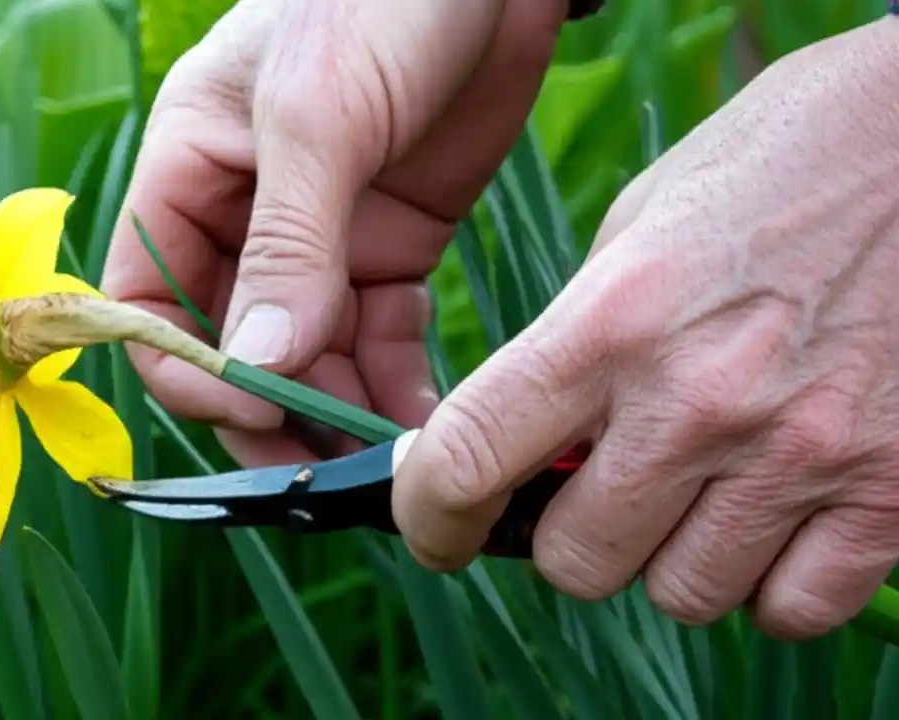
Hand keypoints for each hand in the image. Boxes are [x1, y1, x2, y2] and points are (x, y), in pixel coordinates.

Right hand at [103, 0, 568, 465]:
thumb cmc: (378, 1)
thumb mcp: (319, 114)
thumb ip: (287, 243)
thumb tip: (255, 368)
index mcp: (189, 174)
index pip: (148, 300)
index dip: (182, 369)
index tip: (246, 411)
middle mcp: (245, 220)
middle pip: (229, 348)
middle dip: (266, 409)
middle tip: (321, 469)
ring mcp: (321, 242)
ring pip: (306, 358)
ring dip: (334, 413)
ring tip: (383, 460)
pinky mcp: (392, 250)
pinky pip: (377, 340)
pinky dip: (392, 388)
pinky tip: (422, 424)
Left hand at [393, 18, 898, 638]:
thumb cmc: (781, 163)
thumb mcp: (642, 224)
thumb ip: (578, 340)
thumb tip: (536, 441)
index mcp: (613, 320)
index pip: (470, 458)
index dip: (428, 515)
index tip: (433, 529)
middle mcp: (698, 401)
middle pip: (575, 561)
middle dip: (570, 535)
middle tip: (604, 486)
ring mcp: (800, 453)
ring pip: (681, 596)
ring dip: (671, 556)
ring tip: (702, 488)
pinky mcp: (890, 490)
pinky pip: (792, 609)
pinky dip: (770, 581)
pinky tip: (774, 517)